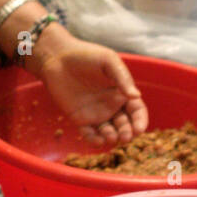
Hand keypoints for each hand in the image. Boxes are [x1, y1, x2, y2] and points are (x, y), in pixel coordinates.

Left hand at [30, 26, 148, 145]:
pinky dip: (94, 140)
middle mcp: (111, 105)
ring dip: (112, 138)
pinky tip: (98, 140)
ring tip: (110, 136)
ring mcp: (96, 114)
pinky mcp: (80, 119)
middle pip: (124, 125)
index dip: (140, 121)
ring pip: (108, 132)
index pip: (136, 110)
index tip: (139, 129)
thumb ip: (123, 78)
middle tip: (125, 136)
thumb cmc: (85, 55)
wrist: (57, 58)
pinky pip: (89, 134)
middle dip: (127, 133)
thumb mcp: (108, 61)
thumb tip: (136, 96)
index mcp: (121, 92)